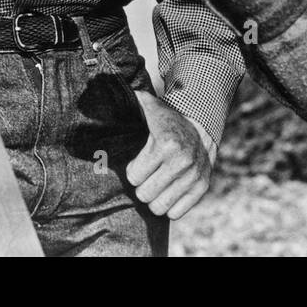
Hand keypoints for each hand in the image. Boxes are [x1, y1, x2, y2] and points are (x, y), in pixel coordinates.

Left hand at [127, 90, 211, 219]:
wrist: (201, 127)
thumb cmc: (166, 121)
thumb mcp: (149, 109)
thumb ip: (129, 103)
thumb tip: (103, 93)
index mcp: (165, 143)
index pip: (134, 177)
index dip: (134, 170)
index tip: (140, 162)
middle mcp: (182, 161)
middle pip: (144, 194)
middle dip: (143, 185)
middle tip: (148, 174)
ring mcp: (193, 176)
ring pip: (159, 207)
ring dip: (155, 197)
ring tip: (158, 183)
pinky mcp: (202, 187)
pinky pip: (176, 213)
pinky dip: (170, 205)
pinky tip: (170, 190)